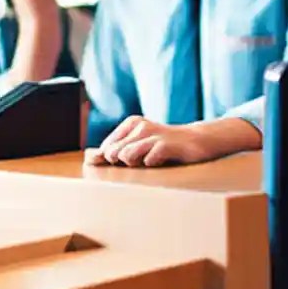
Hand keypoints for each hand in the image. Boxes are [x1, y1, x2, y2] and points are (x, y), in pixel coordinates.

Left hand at [85, 116, 260, 167]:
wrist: (199, 141)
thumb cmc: (164, 147)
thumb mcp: (138, 146)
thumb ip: (113, 151)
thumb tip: (88, 157)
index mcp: (131, 124)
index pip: (107, 148)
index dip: (113, 161)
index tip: (131, 162)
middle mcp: (140, 126)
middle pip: (113, 153)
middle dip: (123, 164)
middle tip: (144, 160)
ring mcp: (154, 134)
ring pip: (127, 156)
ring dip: (137, 164)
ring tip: (151, 161)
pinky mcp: (168, 144)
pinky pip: (149, 160)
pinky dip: (152, 164)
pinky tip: (162, 161)